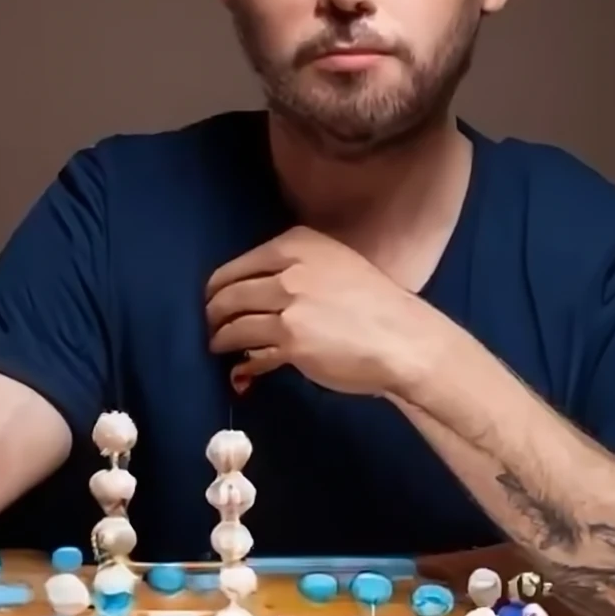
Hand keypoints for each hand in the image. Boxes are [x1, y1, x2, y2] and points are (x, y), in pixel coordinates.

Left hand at [205, 225, 429, 395]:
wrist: (405, 338)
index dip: (217, 287)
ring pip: (233, 324)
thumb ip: (293, 269)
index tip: (212, 299)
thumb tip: (253, 289)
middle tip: (209, 327)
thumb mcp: (334, 264)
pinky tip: (241, 371)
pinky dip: (242, 365)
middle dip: (212, 314)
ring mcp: (289, 307)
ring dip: (220, 339)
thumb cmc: (374, 302)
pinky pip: (251, 354)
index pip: (237, 266)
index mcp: (298, 244)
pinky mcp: (291, 343)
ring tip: (218, 347)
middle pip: (228, 294)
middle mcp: (289, 270)